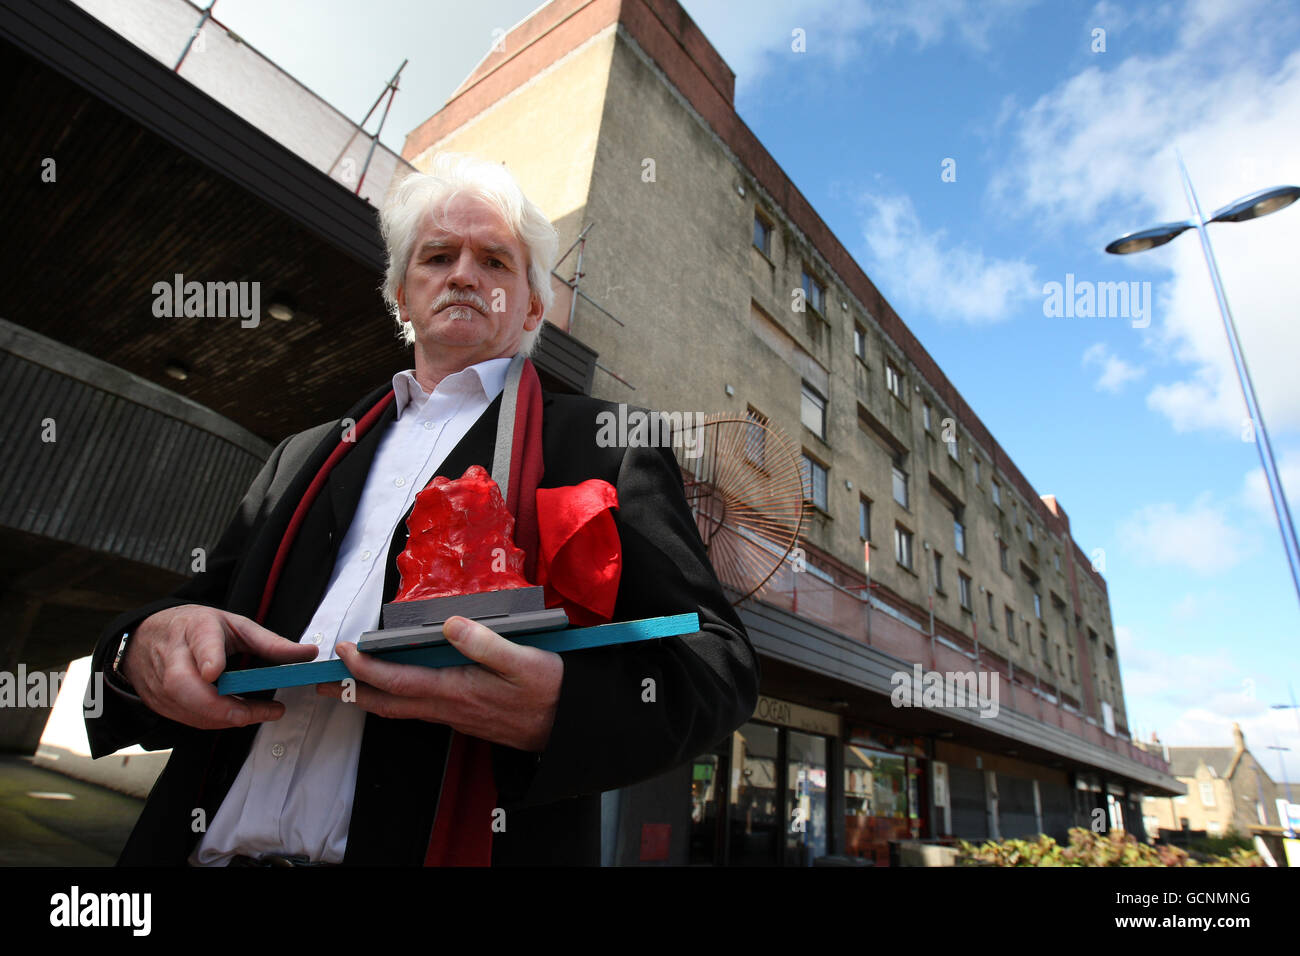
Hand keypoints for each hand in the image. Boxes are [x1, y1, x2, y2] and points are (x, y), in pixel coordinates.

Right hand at [121, 605, 318, 729]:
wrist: (148, 638)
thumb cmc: (197, 629)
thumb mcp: (236, 625)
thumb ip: (271, 642)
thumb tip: (309, 653)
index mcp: (196, 628)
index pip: (200, 643)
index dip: (206, 658)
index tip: (214, 672)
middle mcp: (174, 655)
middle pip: (185, 685)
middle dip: (218, 706)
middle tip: (255, 712)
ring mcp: (161, 682)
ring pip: (187, 707)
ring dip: (225, 717)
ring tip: (262, 712)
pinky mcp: (159, 702)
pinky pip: (188, 718)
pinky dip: (215, 720)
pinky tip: (239, 714)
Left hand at [316, 615, 563, 752]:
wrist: (569, 724)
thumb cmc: (549, 690)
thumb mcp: (523, 660)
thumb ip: (485, 643)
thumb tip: (450, 625)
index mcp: (457, 691)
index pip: (398, 681)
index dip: (365, 667)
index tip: (344, 650)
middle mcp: (450, 708)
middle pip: (388, 703)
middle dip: (352, 691)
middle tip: (324, 680)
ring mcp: (456, 715)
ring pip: (402, 708)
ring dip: (372, 695)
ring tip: (350, 681)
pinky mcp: (465, 716)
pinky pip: (420, 708)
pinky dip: (397, 697)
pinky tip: (398, 686)